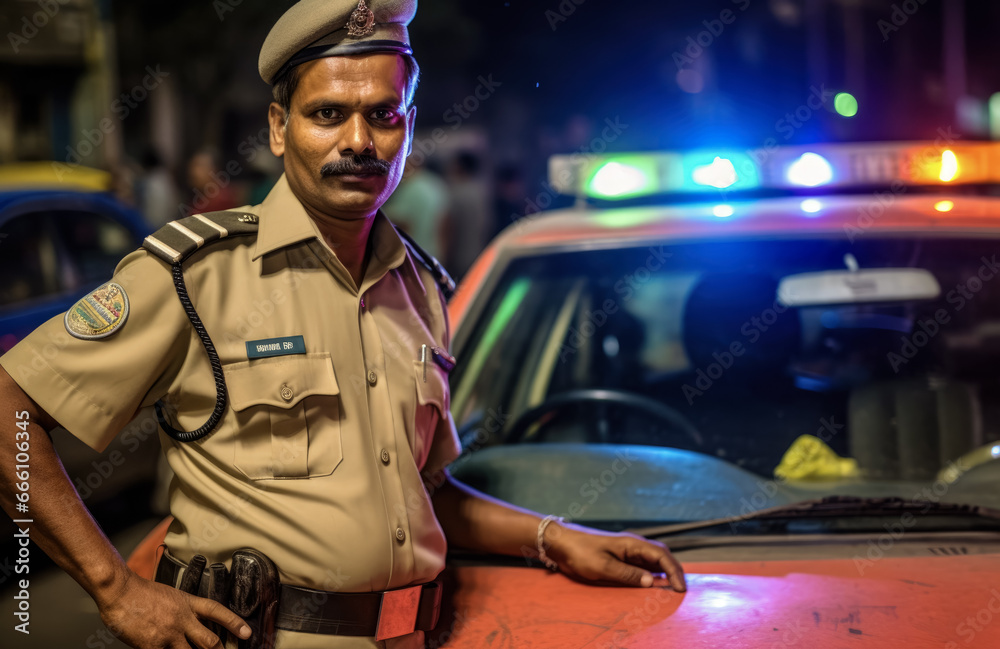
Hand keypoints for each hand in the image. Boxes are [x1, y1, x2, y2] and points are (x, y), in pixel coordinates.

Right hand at [96, 568, 251, 648]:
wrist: (120, 591)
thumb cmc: (141, 592)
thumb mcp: (170, 595)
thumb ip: (183, 610)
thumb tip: (190, 624)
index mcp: (188, 603)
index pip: (218, 612)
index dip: (234, 622)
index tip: (247, 632)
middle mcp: (182, 619)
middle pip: (209, 641)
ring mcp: (169, 634)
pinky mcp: (153, 646)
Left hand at [543, 521, 685, 591]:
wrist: (561, 543)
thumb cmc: (581, 552)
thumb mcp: (603, 567)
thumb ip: (628, 574)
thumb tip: (652, 582)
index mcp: (632, 543)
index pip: (662, 556)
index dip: (674, 571)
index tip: (680, 588)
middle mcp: (633, 545)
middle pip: (662, 556)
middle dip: (674, 571)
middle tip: (680, 590)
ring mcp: (627, 550)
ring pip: (654, 560)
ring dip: (665, 572)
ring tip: (672, 588)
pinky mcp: (621, 557)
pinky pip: (642, 564)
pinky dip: (652, 573)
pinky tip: (653, 583)